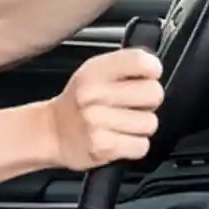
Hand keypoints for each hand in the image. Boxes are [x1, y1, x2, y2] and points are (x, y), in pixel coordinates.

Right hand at [44, 48, 163, 170]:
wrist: (52, 133)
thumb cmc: (78, 103)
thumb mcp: (94, 72)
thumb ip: (124, 66)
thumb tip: (155, 66)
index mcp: (95, 71)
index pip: (141, 61)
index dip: (151, 70)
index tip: (145, 78)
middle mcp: (93, 94)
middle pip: (153, 93)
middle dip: (148, 102)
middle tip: (131, 106)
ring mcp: (97, 121)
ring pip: (150, 123)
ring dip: (140, 127)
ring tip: (122, 125)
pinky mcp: (102, 147)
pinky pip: (141, 146)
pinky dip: (134, 146)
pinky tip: (119, 140)